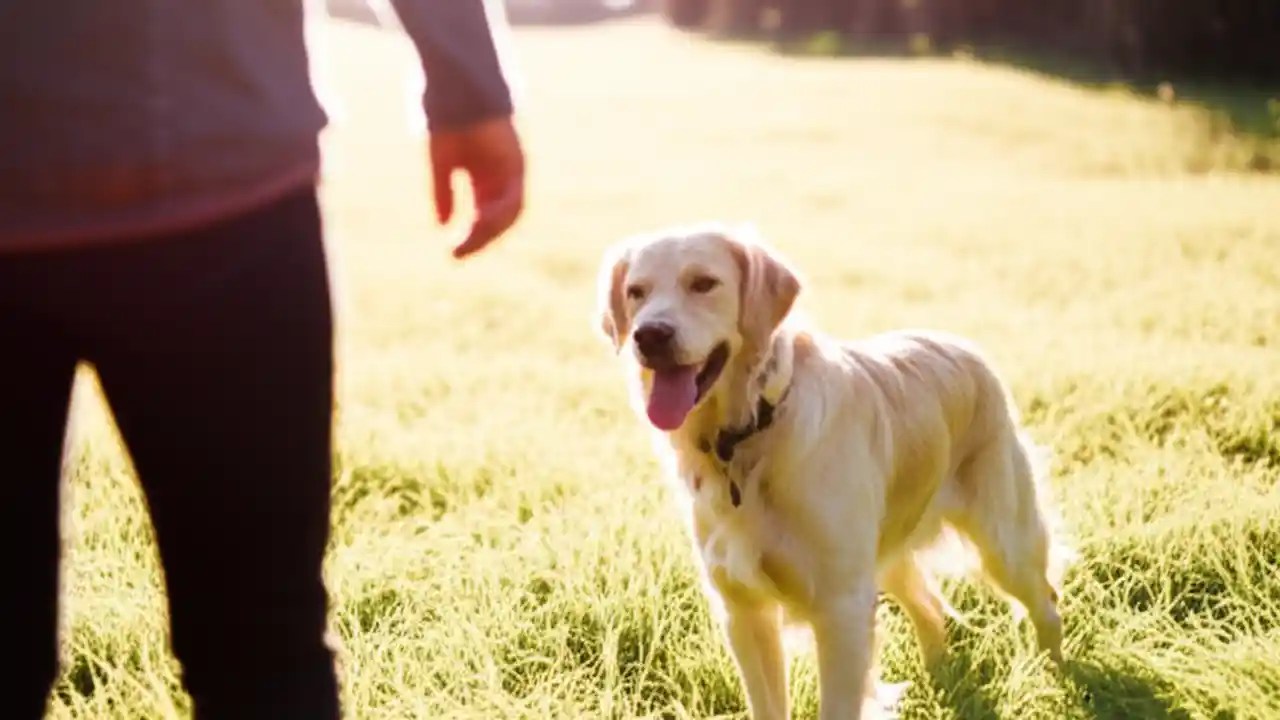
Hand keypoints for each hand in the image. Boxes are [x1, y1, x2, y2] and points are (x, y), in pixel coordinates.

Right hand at [429, 116, 525, 258]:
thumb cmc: (446, 119)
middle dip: (479, 240)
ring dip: (489, 232)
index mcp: (483, 178)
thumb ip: (443, 193)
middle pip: (498, 220)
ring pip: (508, 214)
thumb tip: (441, 225)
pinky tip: (478, 223)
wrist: (457, 90)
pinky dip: (498, 214)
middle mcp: (501, 177)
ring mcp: (511, 171)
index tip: (453, 253)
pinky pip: (513, 198)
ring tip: (466, 244)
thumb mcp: (441, 163)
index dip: (471, 238)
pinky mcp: (517, 163)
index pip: (483, 217)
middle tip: (457, 255)